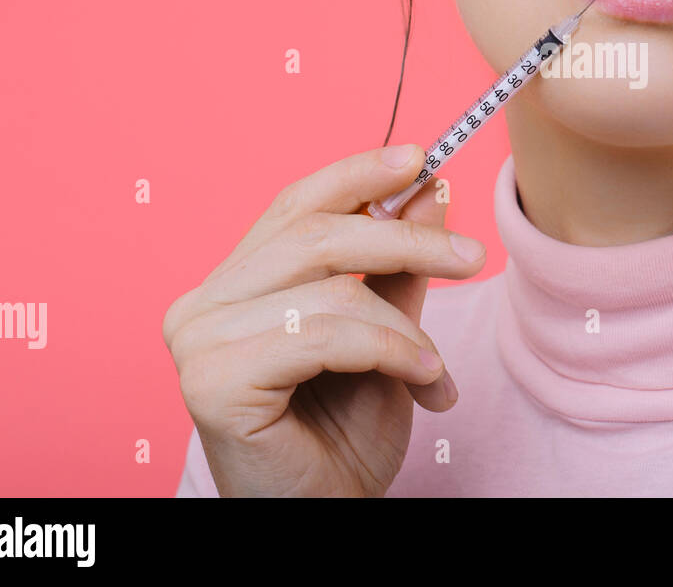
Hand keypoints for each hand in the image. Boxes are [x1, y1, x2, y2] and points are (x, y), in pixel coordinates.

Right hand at [162, 145, 484, 495]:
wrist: (326, 516)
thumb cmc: (344, 435)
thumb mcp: (387, 334)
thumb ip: (397, 266)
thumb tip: (427, 188)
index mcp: (235, 284)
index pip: (296, 205)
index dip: (358, 175)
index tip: (422, 157)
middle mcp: (203, 303)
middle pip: (317, 234)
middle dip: (407, 239)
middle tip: (473, 259)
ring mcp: (199, 340)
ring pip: (329, 287)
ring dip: (404, 325)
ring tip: (436, 371)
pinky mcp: (212, 380)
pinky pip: (324, 336)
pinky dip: (388, 351)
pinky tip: (420, 382)